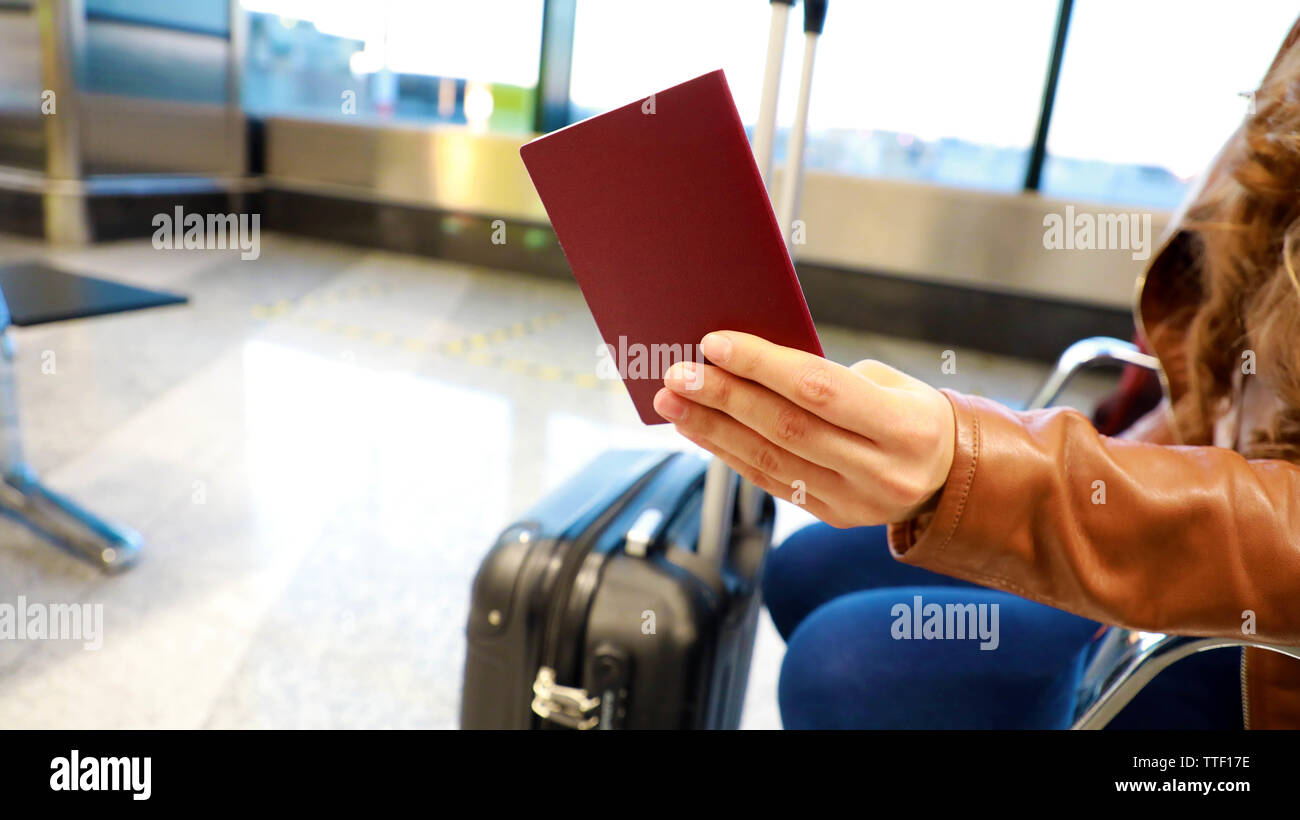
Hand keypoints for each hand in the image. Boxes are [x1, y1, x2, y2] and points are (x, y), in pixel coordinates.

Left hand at [653, 331, 956, 527]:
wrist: (952, 478)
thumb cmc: (914, 412)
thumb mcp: (893, 385)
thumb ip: (830, 379)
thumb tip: (752, 367)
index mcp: (905, 426)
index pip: (819, 390)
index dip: (762, 365)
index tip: (714, 343)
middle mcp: (882, 470)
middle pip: (786, 427)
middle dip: (724, 397)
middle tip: (678, 373)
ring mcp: (856, 501)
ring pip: (770, 460)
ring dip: (713, 429)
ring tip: (674, 402)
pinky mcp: (833, 516)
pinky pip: (772, 481)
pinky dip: (730, 453)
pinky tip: (700, 429)